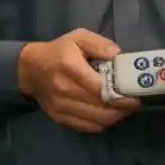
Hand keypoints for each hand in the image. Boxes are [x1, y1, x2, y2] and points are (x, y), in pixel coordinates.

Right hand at [18, 29, 140, 133]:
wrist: (30, 70)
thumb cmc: (59, 51)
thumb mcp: (78, 37)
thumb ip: (99, 44)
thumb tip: (118, 55)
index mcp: (71, 67)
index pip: (100, 89)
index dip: (120, 96)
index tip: (135, 96)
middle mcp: (65, 90)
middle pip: (100, 108)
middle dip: (122, 109)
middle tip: (133, 104)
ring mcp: (61, 107)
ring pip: (95, 121)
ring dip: (114, 117)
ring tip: (123, 109)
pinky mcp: (59, 118)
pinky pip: (86, 127)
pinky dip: (101, 124)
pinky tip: (108, 115)